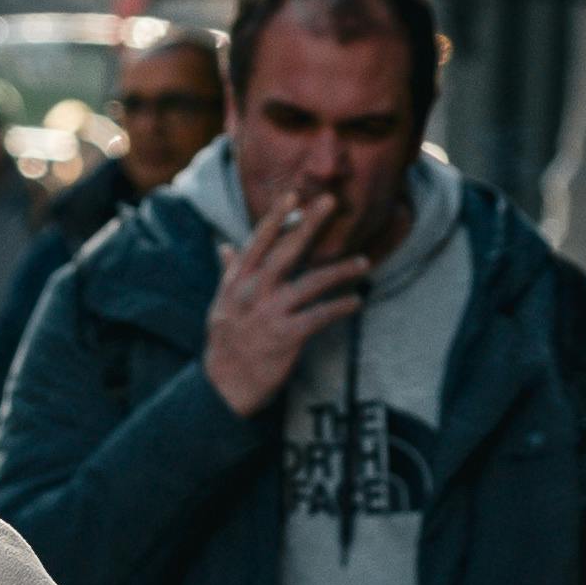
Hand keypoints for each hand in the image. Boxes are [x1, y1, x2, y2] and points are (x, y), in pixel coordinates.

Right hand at [203, 186, 366, 415]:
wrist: (224, 389)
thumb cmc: (227, 345)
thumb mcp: (221, 306)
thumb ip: (228, 274)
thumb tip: (225, 246)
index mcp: (237, 283)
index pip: (258, 242)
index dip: (277, 218)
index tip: (294, 195)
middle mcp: (252, 293)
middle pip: (285, 251)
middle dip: (309, 225)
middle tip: (331, 201)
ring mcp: (269, 314)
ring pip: (310, 282)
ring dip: (340, 270)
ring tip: (364, 263)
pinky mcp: (286, 337)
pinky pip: (320, 316)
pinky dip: (340, 307)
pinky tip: (357, 301)